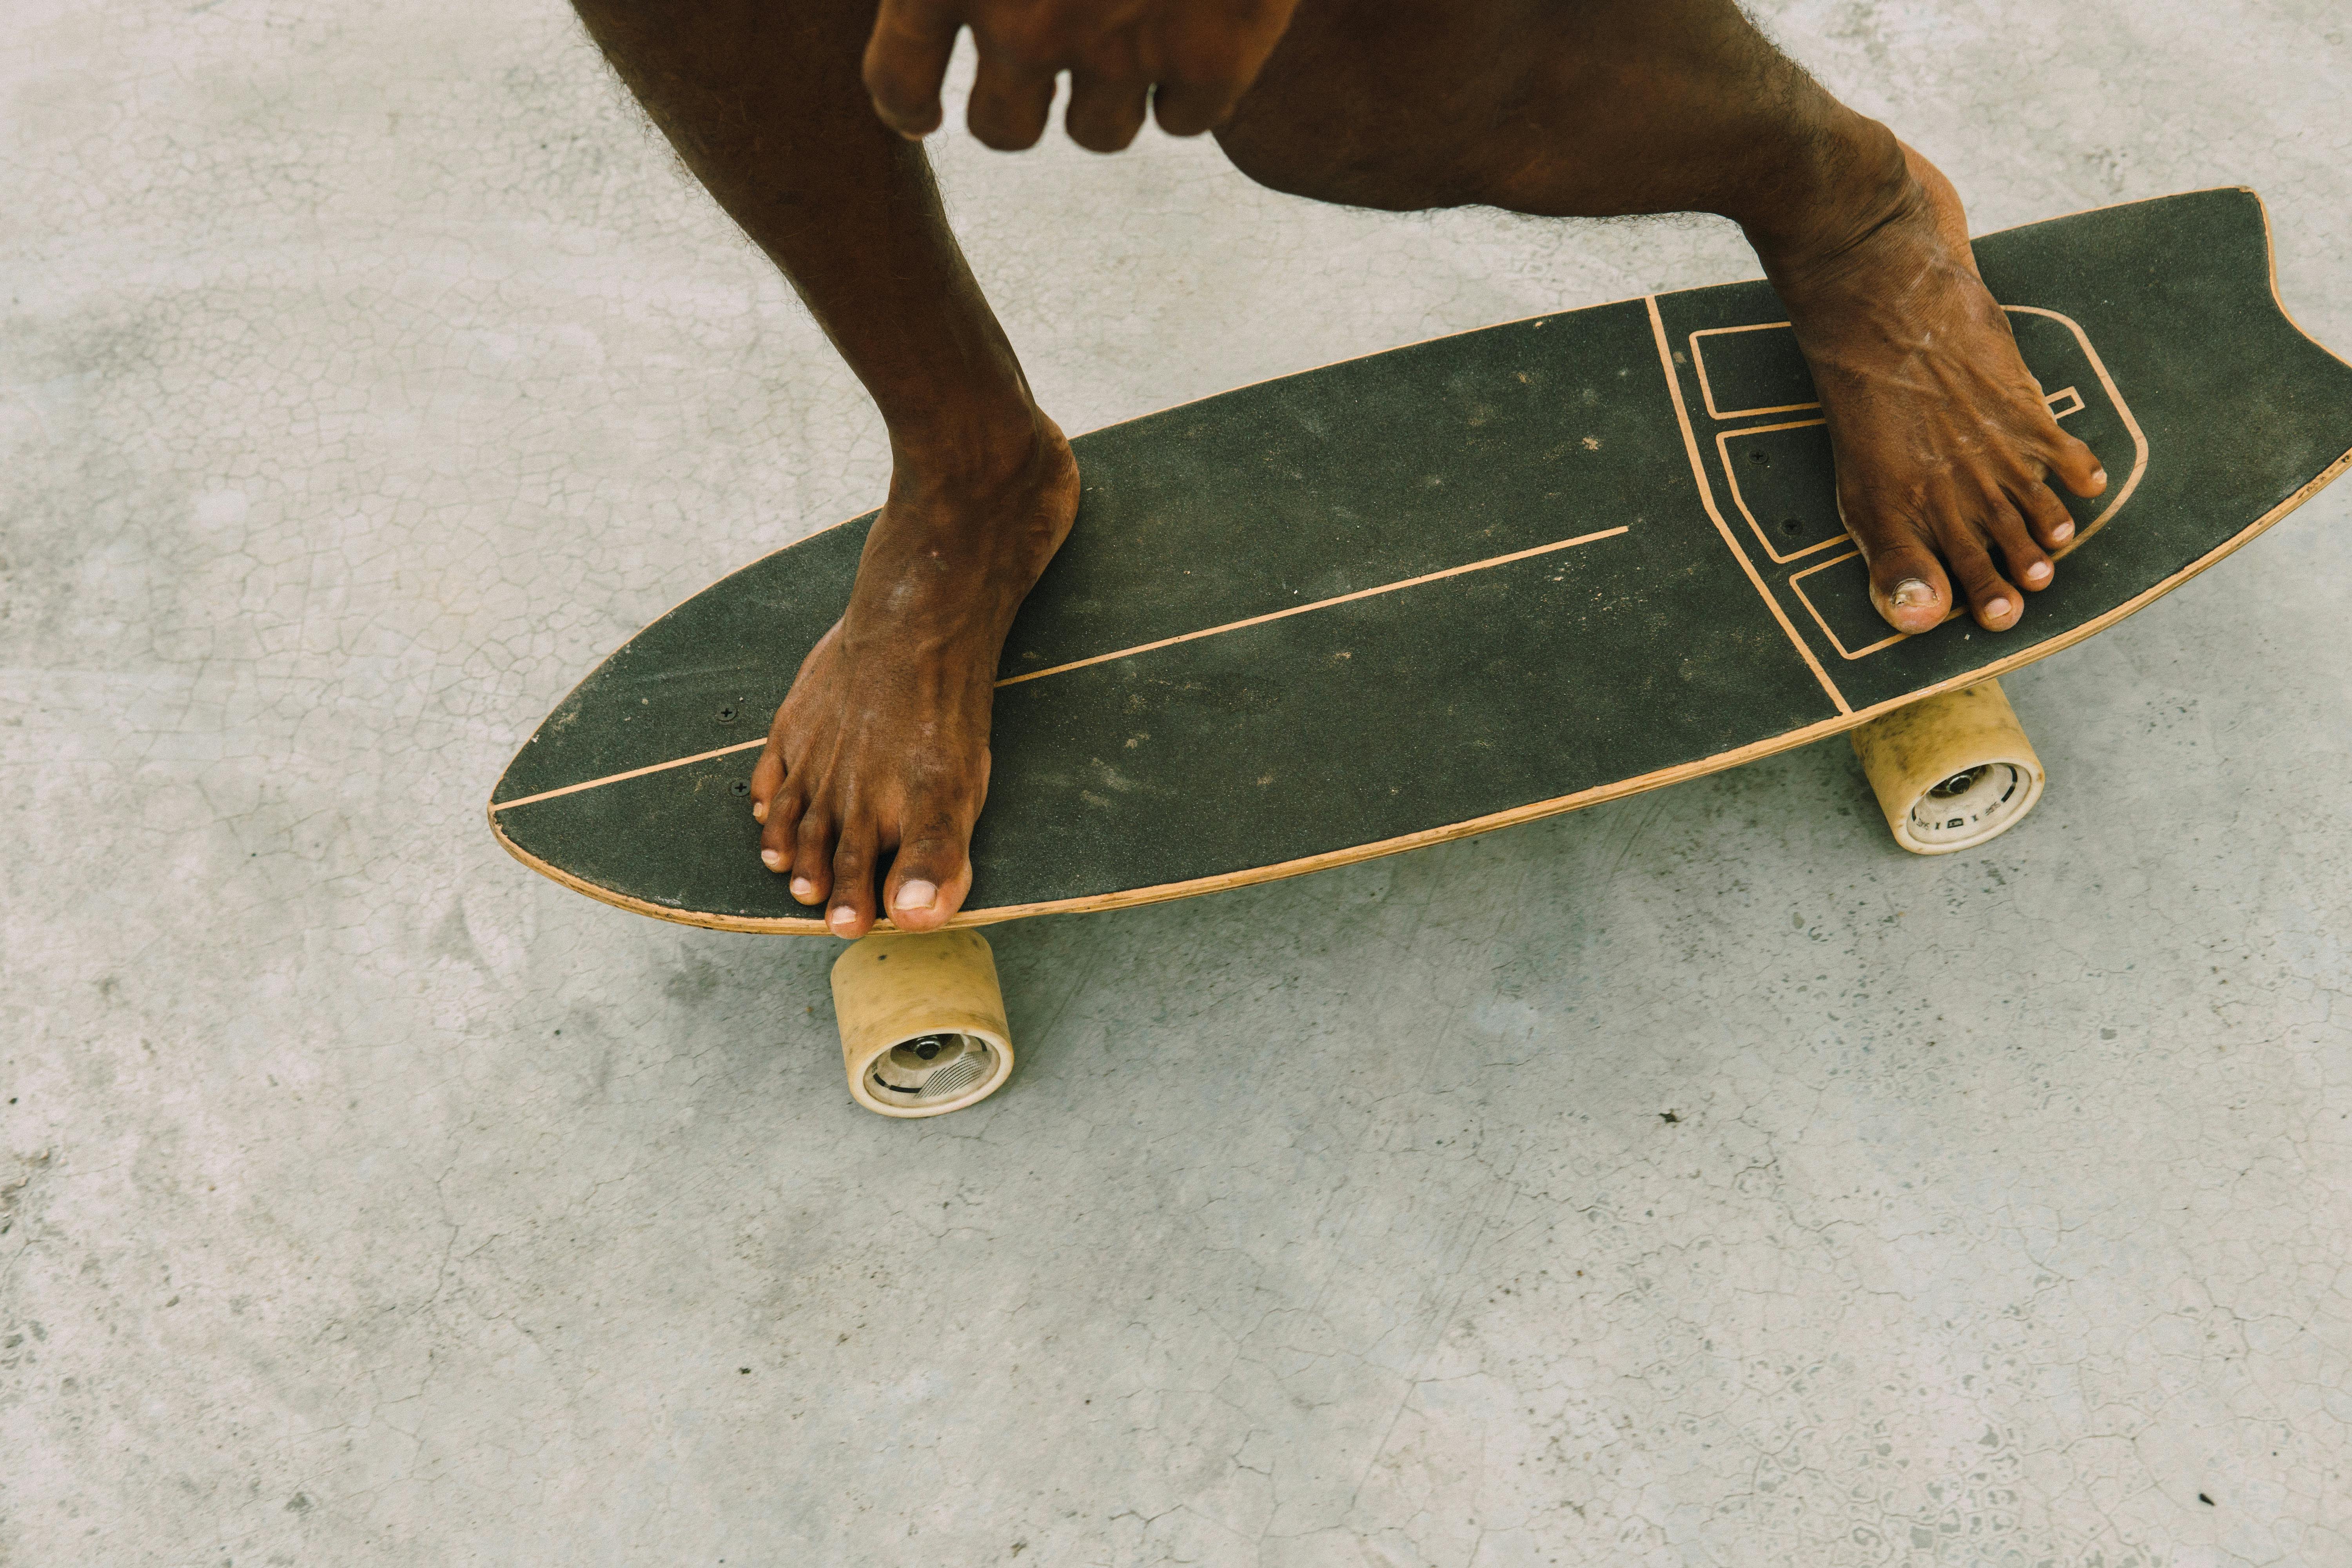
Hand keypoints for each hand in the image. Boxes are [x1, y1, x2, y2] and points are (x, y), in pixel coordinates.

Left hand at [863, 0, 1301, 152]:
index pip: (899, 84)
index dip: (910, 104)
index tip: (925, 112)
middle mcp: (1025, 26)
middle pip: (1002, 129)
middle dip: (1019, 102)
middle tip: (1047, 57)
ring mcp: (1122, 49)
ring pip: (1098, 132)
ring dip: (1106, 96)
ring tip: (1131, 33)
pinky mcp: (1214, 57)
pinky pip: (1187, 118)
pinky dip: (1190, 84)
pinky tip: (1197, 30)